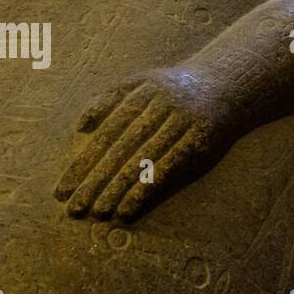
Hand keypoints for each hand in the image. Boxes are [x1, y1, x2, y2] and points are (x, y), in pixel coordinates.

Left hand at [55, 66, 238, 221]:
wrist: (230, 83)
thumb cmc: (178, 87)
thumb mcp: (146, 80)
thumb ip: (112, 97)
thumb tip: (81, 125)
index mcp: (145, 89)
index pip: (107, 131)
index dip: (83, 162)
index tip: (63, 190)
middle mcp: (163, 102)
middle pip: (121, 147)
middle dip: (94, 180)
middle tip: (73, 209)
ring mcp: (184, 119)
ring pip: (142, 159)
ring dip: (116, 189)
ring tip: (97, 213)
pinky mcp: (202, 137)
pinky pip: (167, 167)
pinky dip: (144, 189)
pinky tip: (127, 208)